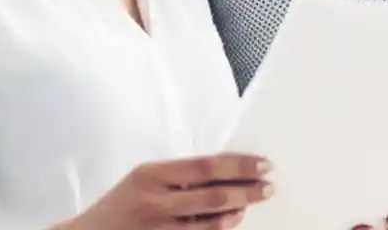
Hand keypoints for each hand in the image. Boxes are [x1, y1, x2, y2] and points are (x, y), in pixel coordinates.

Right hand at [61, 153, 272, 229]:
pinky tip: (229, 221)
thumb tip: (224, 170)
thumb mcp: (142, 179)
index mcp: (151, 175)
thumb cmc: (119, 206)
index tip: (262, 164)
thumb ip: (178, 176)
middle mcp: (156, 202)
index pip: (206, 166)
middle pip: (216, 196)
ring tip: (248, 204)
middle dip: (249, 190)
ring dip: (237, 213)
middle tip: (268, 186)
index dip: (239, 165)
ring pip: (213, 223)